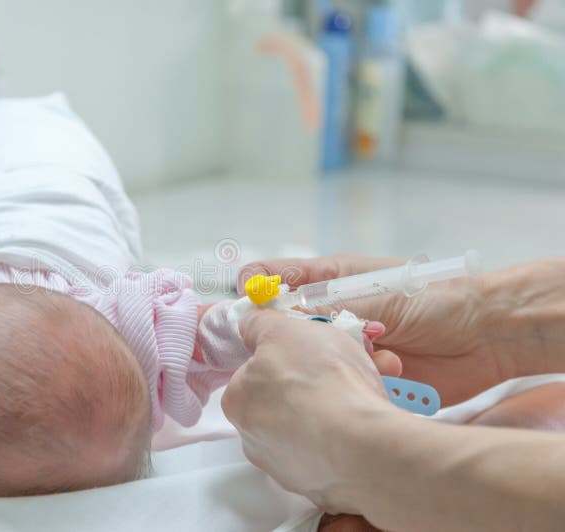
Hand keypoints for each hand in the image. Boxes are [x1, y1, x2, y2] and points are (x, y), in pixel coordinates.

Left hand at [222, 310, 390, 510]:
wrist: (364, 445)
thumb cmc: (320, 380)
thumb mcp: (285, 330)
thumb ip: (260, 324)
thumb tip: (250, 325)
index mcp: (237, 402)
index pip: (254, 373)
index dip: (284, 357)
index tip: (309, 352)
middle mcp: (253, 440)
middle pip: (282, 400)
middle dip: (310, 383)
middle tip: (341, 368)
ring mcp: (286, 468)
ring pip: (310, 427)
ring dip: (332, 409)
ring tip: (361, 393)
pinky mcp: (318, 488)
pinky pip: (332, 453)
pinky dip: (346, 437)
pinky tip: (364, 423)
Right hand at [238, 255, 510, 404]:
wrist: (488, 336)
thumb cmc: (435, 298)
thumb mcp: (374, 293)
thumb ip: (325, 307)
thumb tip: (278, 317)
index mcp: (330, 281)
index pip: (274, 278)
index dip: (253, 289)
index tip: (243, 306)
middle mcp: (331, 314)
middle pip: (284, 325)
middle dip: (284, 337)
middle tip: (289, 344)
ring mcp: (346, 347)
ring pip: (311, 359)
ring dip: (334, 360)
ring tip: (375, 353)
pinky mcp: (363, 376)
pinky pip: (341, 383)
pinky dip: (358, 380)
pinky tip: (390, 372)